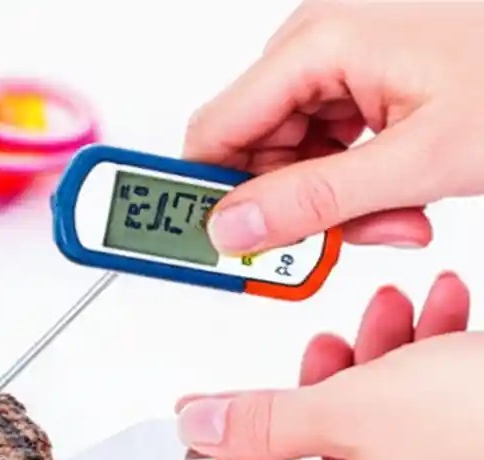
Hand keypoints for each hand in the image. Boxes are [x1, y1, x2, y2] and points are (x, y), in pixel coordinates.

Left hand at [174, 272, 483, 459]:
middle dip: (323, 378)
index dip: (218, 436)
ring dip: (381, 360)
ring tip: (397, 310)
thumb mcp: (351, 406)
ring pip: (374, 429)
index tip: (204, 398)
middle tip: (327, 337)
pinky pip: (425, 428)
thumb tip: (198, 425)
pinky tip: (441, 318)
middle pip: (313, 452)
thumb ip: (262, 418)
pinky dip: (424, 370)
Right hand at [183, 1, 483, 254]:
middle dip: (295, 207)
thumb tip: (232, 226)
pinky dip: (358, 183)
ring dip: (333, 203)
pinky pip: (329, 143)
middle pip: (254, 148)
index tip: (210, 250)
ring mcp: (342, 58)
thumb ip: (316, 200)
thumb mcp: (420, 161)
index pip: (214, 132)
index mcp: (317, 42)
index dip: (206, 197)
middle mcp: (318, 42)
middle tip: (340, 244)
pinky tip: (403, 198)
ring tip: (397, 219)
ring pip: (293, 154)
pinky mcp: (366, 78)